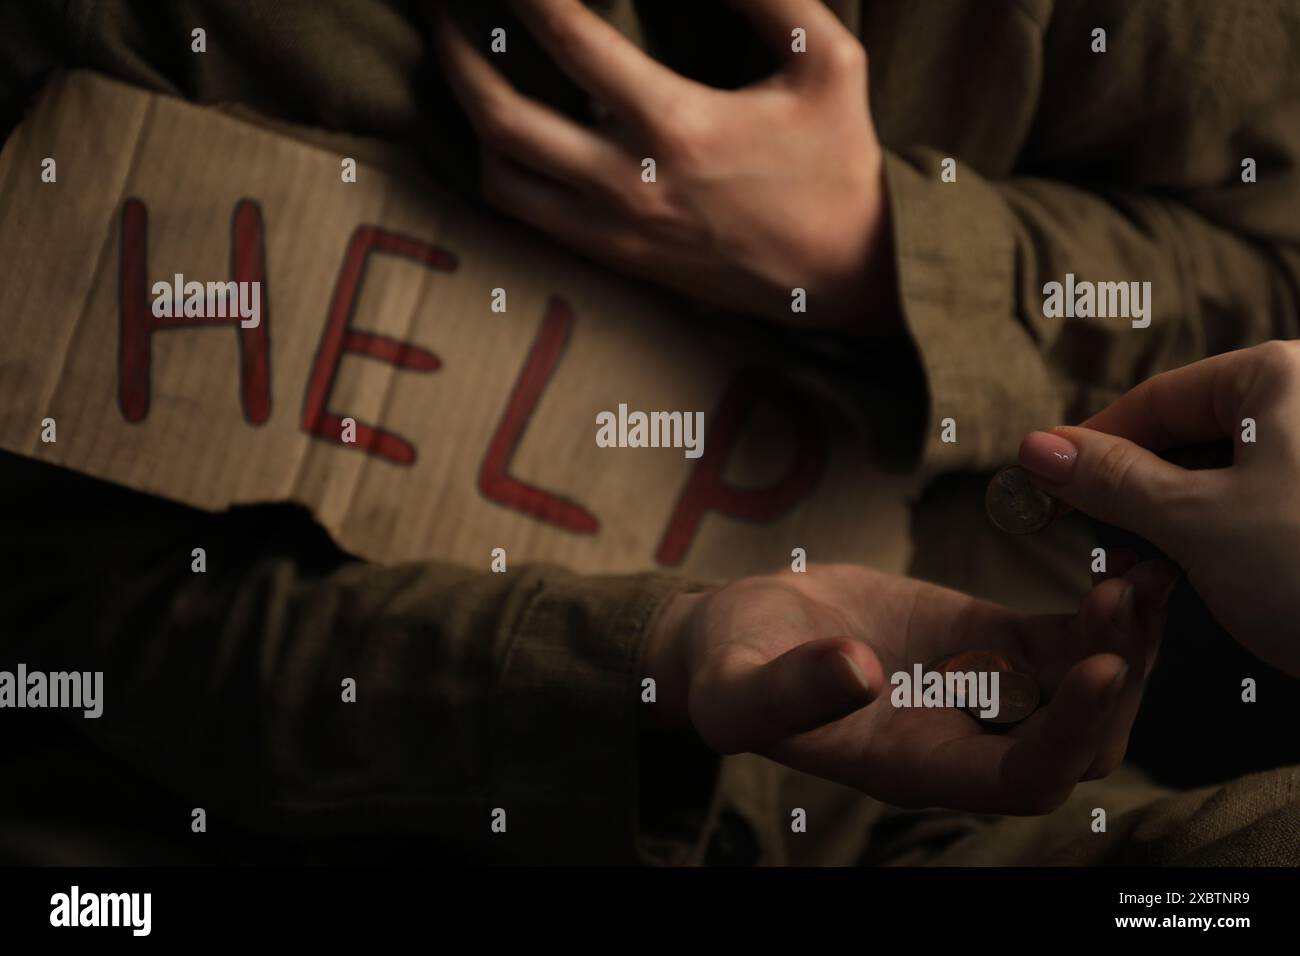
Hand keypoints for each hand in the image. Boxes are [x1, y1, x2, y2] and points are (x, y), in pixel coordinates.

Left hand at [433, 0, 892, 331]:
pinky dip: (497, 165)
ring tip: (461, 64)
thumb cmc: (839, 164)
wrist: (844, 275)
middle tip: (443, 4)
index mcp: (677, 127)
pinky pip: (526, 213)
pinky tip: (499, 129)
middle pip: (503, 113)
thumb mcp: (828, 60)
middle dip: (457, 48)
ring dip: (467, 111)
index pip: (569, 37)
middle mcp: (629, 183)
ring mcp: (613, 229)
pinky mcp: (613, 258)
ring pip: (500, 172)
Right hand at [645, 562, 1170, 813]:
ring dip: (1124, 641)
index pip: (1021, 778)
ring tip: (1147, 572)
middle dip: (1117, 680)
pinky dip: (1098, 613)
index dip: (1068, 732)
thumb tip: (857, 672)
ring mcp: (980, 690)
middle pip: (1079, 743)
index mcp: (914, 766)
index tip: (1100, 665)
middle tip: (1131, 599)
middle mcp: (963, 739)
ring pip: (1084, 689)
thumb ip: (790, 690)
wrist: (742, 635)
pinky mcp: (984, 640)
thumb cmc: (730, 670)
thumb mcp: (738, 686)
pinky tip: (1121, 565)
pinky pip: (1061, 640)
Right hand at [1017, 341, 1299, 676]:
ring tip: (1150, 569)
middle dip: (1137, 490)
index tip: (1045, 488)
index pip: (1155, 399)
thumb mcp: (1195, 523)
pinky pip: (1265, 498)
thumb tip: (1035, 447)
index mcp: (1280, 374)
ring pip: (1227, 470)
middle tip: (1096, 543)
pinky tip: (1206, 573)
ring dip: (1176, 519)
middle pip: (1191, 431)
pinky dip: (1225, 532)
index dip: (1090, 446)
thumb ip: (1110, 479)